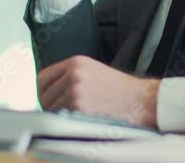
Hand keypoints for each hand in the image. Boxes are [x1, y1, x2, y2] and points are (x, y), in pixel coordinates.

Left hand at [37, 55, 159, 127]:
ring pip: (51, 108)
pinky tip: (80, 120)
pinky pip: (61, 117)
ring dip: (58, 115)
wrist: (142, 99)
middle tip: (62, 113)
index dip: (43, 91)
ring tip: (75, 116)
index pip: (43, 77)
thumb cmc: (120, 90)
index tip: (48, 100)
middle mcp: (73, 73)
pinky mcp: (80, 106)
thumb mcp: (93, 71)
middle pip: (44, 94)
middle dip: (50, 106)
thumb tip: (49, 93)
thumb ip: (71, 77)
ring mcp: (76, 90)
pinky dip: (66, 122)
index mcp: (75, 62)